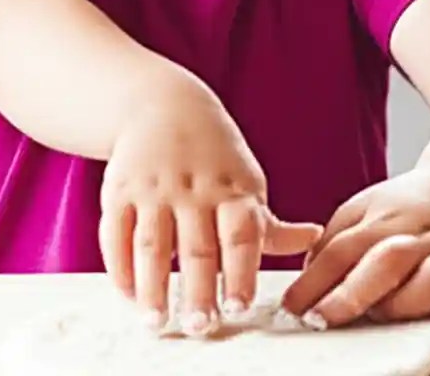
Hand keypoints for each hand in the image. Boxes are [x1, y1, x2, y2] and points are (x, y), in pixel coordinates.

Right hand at [98, 82, 321, 335]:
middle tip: (201, 325)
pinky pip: (116, 233)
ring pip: (152, 244)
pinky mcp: (119, 191)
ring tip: (157, 320)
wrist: (162, 104)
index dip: (242, 271)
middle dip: (199, 289)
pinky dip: (120, 266)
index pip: (241, 235)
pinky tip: (129, 294)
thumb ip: (270, 223)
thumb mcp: (246, 181)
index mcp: (232, 190)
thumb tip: (313, 239)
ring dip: (153, 286)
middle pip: (197, 247)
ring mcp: (154, 190)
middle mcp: (193, 190)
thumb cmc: (213, 154)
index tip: (240, 306)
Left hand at [280, 169, 429, 329]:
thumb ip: (334, 245)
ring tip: (385, 311)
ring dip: (408, 298)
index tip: (293, 308)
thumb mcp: (363, 210)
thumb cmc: (409, 204)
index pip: (341, 253)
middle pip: (383, 264)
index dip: (314, 282)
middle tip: (323, 317)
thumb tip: (306, 287)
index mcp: (381, 221)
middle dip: (350, 294)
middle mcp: (416, 237)